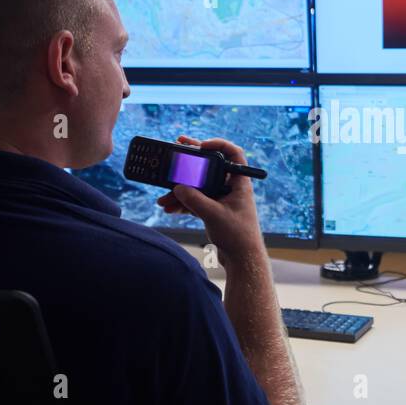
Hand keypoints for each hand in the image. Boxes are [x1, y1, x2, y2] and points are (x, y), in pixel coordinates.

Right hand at [156, 135, 265, 266]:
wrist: (242, 260)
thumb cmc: (238, 236)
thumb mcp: (213, 215)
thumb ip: (195, 200)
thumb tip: (177, 187)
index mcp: (238, 183)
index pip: (234, 154)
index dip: (219, 144)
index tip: (201, 145)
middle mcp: (230, 188)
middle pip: (210, 167)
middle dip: (190, 163)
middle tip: (176, 150)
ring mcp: (221, 199)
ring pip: (199, 187)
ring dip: (181, 191)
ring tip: (163, 198)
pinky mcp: (214, 210)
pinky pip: (196, 201)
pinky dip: (183, 203)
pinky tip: (169, 208)